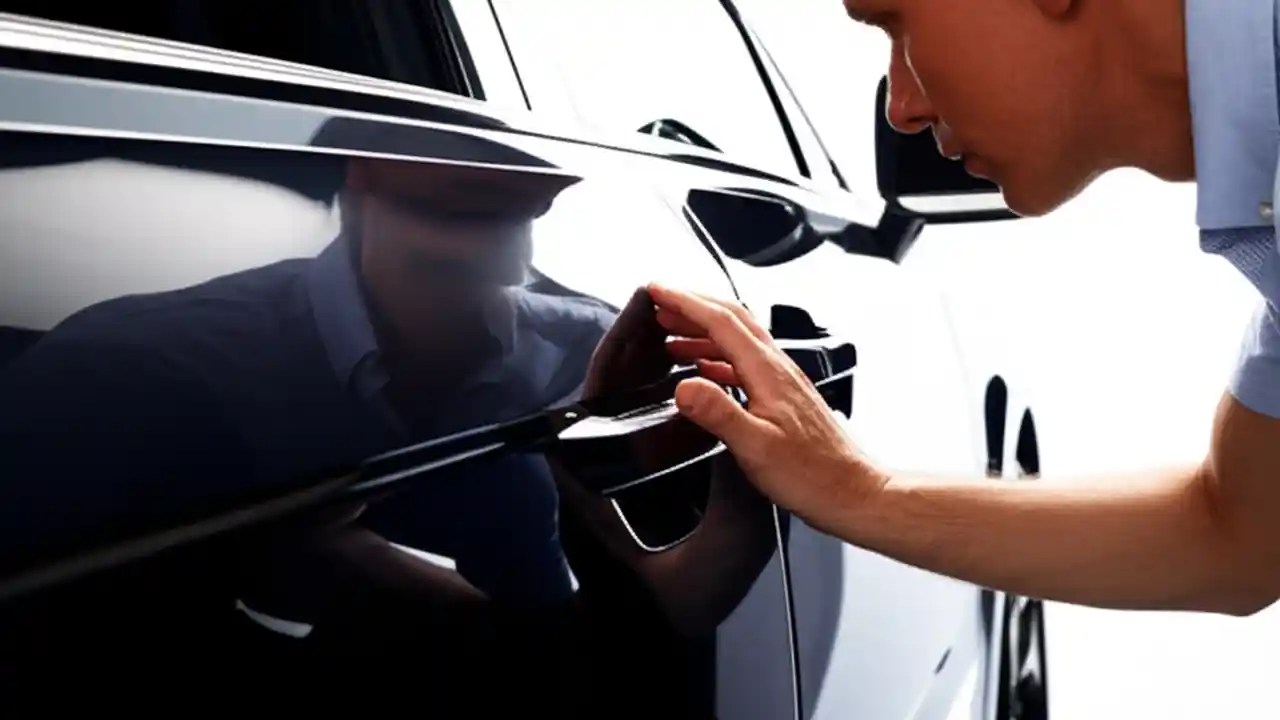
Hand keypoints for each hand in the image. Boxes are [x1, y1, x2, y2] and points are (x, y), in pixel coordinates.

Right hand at [646, 283, 887, 530]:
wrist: (852, 492)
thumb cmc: (812, 475)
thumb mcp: (756, 447)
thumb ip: (718, 413)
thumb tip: (684, 386)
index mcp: (768, 371)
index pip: (721, 321)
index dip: (684, 302)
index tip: (657, 291)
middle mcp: (778, 368)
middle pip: (731, 319)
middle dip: (692, 306)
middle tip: (659, 304)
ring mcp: (783, 381)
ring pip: (738, 339)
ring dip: (702, 330)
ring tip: (672, 335)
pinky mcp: (784, 397)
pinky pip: (744, 362)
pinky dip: (717, 356)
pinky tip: (706, 370)